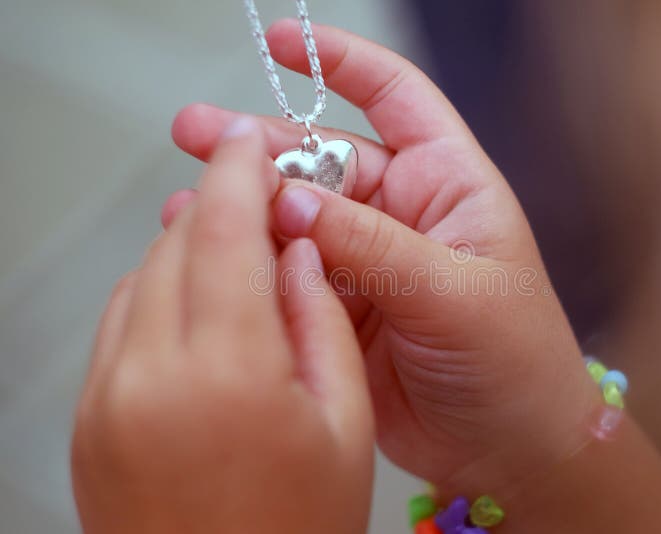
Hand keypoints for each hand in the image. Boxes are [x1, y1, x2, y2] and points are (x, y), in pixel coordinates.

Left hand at [72, 118, 373, 533]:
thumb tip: (298, 250)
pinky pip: (120, 324)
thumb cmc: (296, 530)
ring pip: (141, 276)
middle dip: (215, 205)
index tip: (250, 139)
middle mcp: (150, 374)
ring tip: (236, 258)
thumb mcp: (346, 423)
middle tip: (258, 196)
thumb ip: (322, 321)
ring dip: (185, 249)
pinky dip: (157, 295)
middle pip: (175, 244)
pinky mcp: (88, 419)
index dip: (239, 171)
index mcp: (229, 370)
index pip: (224, 230)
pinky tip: (199, 313)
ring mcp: (106, 397)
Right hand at [167, 22, 599, 499]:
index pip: (395, 98)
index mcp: (447, 185)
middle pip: (323, 159)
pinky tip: (208, 255)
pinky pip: (288, 275)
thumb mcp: (451, 292)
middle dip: (261, 148)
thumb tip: (286, 200)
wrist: (511, 451)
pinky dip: (250, 266)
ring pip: (296, 220)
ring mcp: (367, 263)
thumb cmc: (515, 362)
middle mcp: (403, 215)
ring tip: (186, 206)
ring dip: (246, 210)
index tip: (283, 42)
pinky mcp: (340, 310)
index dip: (342, 62)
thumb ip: (370, 246)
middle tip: (197, 135)